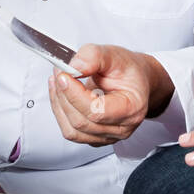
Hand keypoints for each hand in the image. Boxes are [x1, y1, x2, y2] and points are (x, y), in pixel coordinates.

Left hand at [47, 45, 172, 145]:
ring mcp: (107, 136)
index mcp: (132, 109)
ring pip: (72, 130)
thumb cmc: (129, 71)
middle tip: (59, 71)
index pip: (97, 111)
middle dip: (64, 95)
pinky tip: (60, 93)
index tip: (64, 75)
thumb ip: (94, 56)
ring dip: (59, 104)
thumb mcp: (115, 55)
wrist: (135, 81)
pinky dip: (60, 111)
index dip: (75, 94)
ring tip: (57, 80)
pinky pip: (70, 131)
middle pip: (81, 122)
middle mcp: (121, 128)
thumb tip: (73, 67)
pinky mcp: (94, 138)